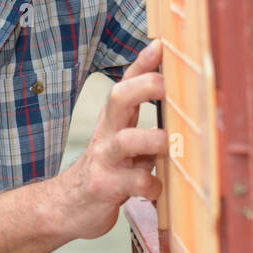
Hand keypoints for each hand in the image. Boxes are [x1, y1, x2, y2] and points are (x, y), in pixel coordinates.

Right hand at [53, 39, 168, 240]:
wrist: (66, 207)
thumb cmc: (108, 171)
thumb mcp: (124, 144)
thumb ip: (148, 128)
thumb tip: (186, 111)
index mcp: (115, 121)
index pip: (126, 84)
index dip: (142, 63)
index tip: (160, 45)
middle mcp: (107, 134)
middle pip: (119, 98)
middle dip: (145, 87)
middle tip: (167, 86)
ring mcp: (104, 160)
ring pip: (126, 140)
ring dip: (153, 140)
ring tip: (169, 144)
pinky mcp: (105, 187)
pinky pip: (134, 182)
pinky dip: (152, 186)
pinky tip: (158, 190)